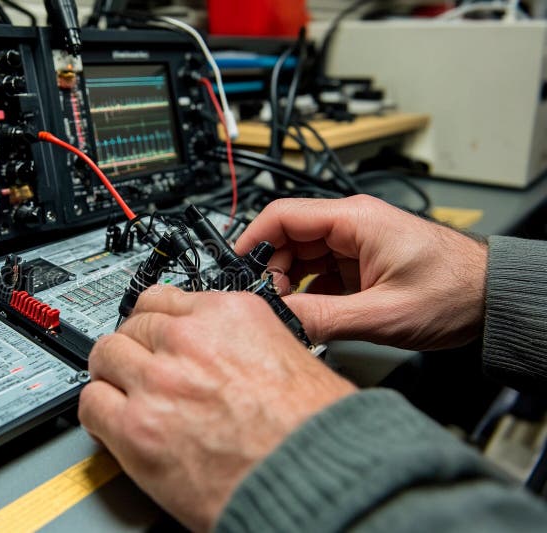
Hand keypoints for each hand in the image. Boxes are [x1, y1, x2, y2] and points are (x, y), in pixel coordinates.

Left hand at [78, 286, 355, 531]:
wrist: (316, 479)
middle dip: (134, 348)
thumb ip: (243, 340)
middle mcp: (189, 340)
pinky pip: (91, 404)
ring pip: (105, 357)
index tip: (151, 332)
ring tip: (123, 395)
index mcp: (229, 315)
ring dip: (112, 375)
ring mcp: (158, 381)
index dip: (154, 320)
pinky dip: (97, 413)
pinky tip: (112, 424)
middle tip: (139, 369)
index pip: (164, 298)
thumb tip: (223, 346)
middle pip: (132, 326)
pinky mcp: (137, 429)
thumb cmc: (315, 430)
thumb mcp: (291, 354)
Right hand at [235, 195, 487, 350]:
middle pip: (287, 237)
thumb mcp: (383, 313)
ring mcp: (355, 243)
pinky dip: (308, 291)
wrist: (492, 298)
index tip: (236, 268)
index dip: (252, 240)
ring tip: (290, 311)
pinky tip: (310, 312)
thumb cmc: (456, 291)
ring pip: (300, 256)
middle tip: (267, 302)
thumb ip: (324, 317)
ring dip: (288, 283)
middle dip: (270, 269)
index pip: (283, 215)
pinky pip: (319, 271)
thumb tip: (278, 320)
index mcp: (355, 220)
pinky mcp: (360, 262)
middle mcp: (352, 225)